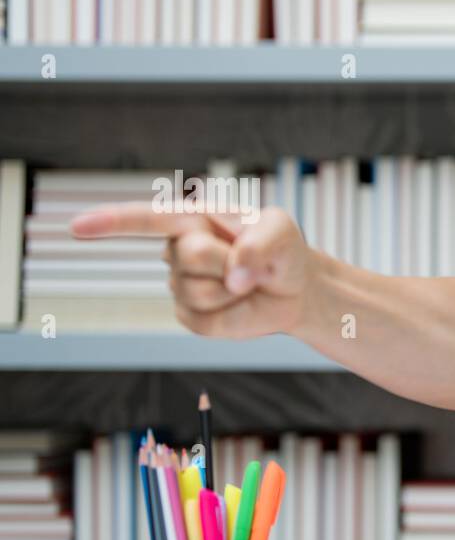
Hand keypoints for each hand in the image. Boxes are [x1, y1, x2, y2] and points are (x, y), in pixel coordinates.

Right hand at [70, 203, 314, 338]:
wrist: (293, 290)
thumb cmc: (282, 251)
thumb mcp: (281, 232)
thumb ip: (260, 244)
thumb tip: (235, 277)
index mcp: (190, 220)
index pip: (145, 219)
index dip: (111, 222)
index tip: (77, 227)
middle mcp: (178, 250)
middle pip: (189, 255)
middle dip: (227, 260)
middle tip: (249, 263)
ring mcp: (181, 285)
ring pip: (198, 290)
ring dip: (234, 289)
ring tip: (246, 283)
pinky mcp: (191, 317)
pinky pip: (205, 320)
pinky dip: (233, 315)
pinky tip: (238, 303)